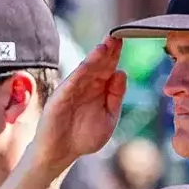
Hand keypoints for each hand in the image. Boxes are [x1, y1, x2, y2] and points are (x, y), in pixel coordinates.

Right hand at [26, 37, 126, 175]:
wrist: (61, 153)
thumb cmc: (84, 137)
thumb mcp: (108, 118)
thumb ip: (115, 97)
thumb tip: (122, 72)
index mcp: (98, 90)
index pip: (109, 68)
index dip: (116, 55)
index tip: (127, 40)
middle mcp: (86, 86)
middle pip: (99, 64)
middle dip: (109, 50)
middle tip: (119, 35)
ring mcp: (72, 90)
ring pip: (87, 69)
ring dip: (97, 56)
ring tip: (108, 43)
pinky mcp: (61, 97)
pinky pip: (73, 80)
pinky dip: (83, 70)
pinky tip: (92, 61)